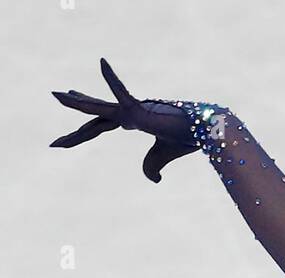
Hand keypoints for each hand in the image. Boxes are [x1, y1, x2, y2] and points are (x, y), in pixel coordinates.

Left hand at [50, 57, 200, 183]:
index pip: (98, 127)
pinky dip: (112, 80)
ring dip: (78, 103)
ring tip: (58, 95)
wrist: (203, 132)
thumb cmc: (186, 138)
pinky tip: (102, 63)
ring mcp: (131, 110)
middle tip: (54, 96)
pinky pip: (122, 93)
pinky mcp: (139, 110)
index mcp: (131, 121)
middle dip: (74, 108)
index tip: (63, 140)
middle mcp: (127, 113)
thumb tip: (153, 179)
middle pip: (93, 115)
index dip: (80, 134)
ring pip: (99, 108)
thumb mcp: (163, 157)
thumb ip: (153, 166)